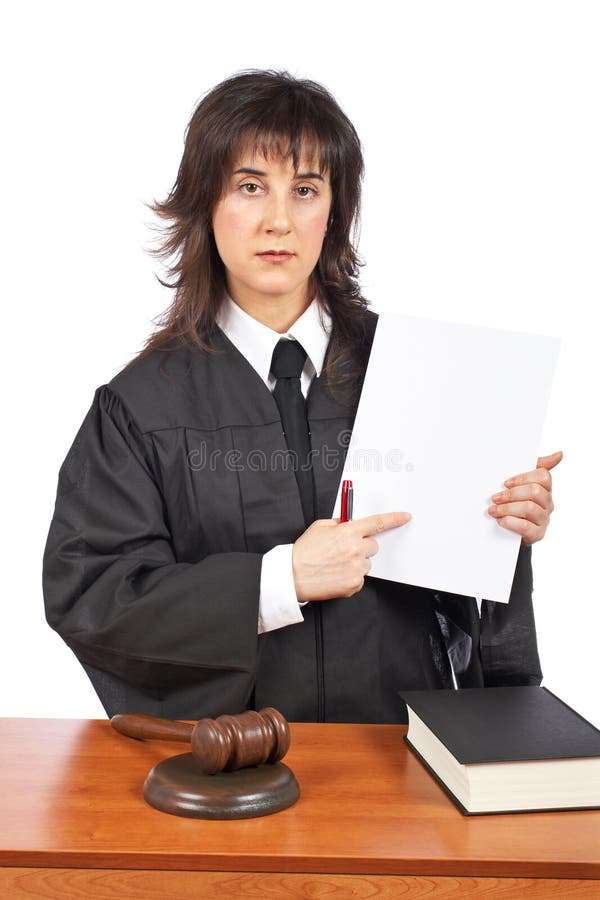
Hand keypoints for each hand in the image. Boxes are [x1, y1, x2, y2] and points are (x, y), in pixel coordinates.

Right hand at [292, 511, 411, 602]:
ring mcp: (356, 568)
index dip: (394, 519)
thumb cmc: (304, 552)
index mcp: (348, 532)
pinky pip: (360, 578)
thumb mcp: (320, 527)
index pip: (377, 523)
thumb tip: (350, 524)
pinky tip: (336, 575)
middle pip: (373, 546)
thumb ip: (339, 524)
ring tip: (336, 565)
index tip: (405, 517)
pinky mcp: (354, 584)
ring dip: (356, 563)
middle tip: (344, 551)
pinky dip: (351, 577)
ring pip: (367, 563)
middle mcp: (355, 549)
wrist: (292, 576)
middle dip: (362, 547)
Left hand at [487, 450, 562, 544]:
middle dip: (512, 494)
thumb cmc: (515, 503)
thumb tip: (559, 454)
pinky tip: (500, 521)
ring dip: (507, 508)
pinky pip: (525, 527)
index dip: (523, 478)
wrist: (510, 532)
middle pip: (535, 491)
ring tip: (493, 510)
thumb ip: (535, 467)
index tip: (506, 483)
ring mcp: (544, 519)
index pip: (543, 476)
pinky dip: (510, 522)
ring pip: (530, 508)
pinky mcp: (537, 534)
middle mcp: (548, 503)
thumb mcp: (520, 484)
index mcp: (545, 488)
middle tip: (495, 498)